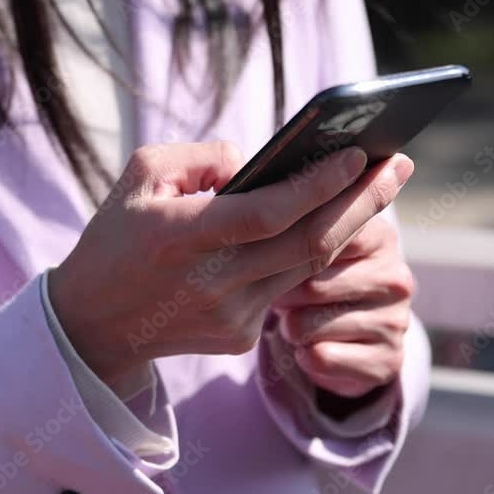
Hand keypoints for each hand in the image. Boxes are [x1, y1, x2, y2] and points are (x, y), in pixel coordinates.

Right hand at [49, 142, 413, 385]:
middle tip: (398, 166)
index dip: (316, 186)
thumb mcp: (142, 176)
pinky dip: (308, 254)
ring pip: (307, 267)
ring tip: (376, 187)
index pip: (265, 214)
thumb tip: (261, 165)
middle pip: (307, 244)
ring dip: (348, 226)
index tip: (355, 156)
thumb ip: (204, 158)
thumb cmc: (117, 236)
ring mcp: (230, 317)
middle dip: (361, 202)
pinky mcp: (240, 338)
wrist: (95, 322)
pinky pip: (285, 287)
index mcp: (179, 238)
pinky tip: (327, 225)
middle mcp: (210, 283)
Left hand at [271, 212, 414, 397]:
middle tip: (281, 300)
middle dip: (283, 297)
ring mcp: (396, 322)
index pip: (322, 241)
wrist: (343, 339)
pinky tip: (309, 349)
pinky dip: (304, 356)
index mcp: (380, 239)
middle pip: (312, 287)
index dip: (285, 257)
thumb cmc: (318, 282)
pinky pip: (321, 357)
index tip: (271, 261)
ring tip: (297, 322)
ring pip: (310, 326)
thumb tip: (263, 235)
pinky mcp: (387, 360)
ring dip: (291, 328)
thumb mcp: (311, 251)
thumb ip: (296, 235)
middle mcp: (396, 278)